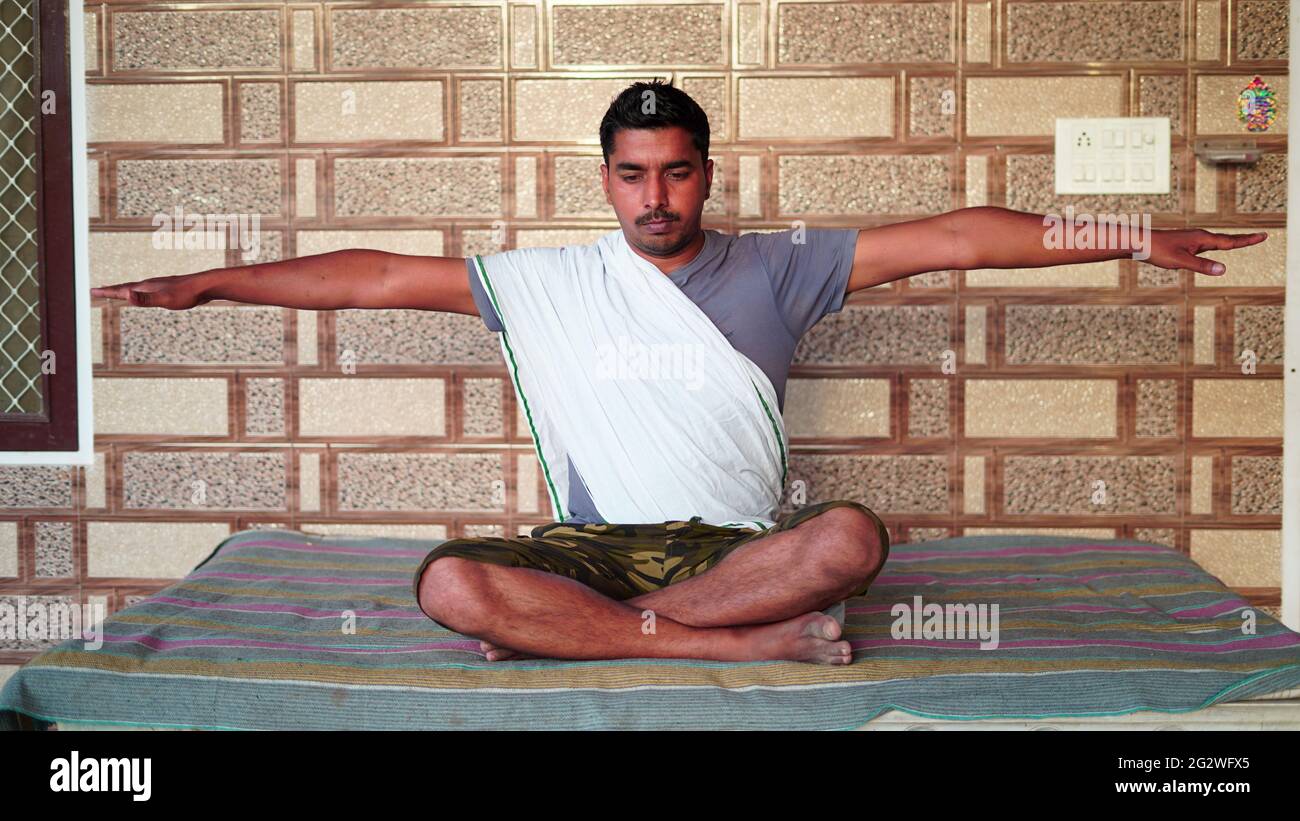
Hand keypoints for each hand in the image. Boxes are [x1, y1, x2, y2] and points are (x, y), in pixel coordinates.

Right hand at [90, 272, 211, 308]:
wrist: (205, 285)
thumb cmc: (186, 294)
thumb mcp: (164, 299)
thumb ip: (145, 299)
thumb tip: (126, 295)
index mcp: (146, 287)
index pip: (121, 290)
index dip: (107, 291)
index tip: (92, 291)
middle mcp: (151, 284)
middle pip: (126, 287)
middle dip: (112, 290)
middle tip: (98, 290)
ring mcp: (160, 286)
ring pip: (138, 289)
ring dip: (125, 290)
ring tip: (119, 292)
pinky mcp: (169, 289)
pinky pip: (149, 291)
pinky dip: (140, 293)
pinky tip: (146, 295)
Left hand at [1145, 228, 1267, 276]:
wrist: (1139, 242)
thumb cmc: (1157, 251)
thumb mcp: (1180, 261)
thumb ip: (1201, 266)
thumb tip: (1223, 270)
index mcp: (1202, 239)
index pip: (1230, 242)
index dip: (1247, 241)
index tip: (1263, 236)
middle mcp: (1199, 236)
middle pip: (1227, 239)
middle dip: (1244, 239)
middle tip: (1261, 237)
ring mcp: (1192, 239)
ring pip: (1217, 241)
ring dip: (1233, 241)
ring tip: (1246, 241)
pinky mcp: (1185, 243)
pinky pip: (1207, 244)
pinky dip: (1218, 244)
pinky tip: (1215, 246)